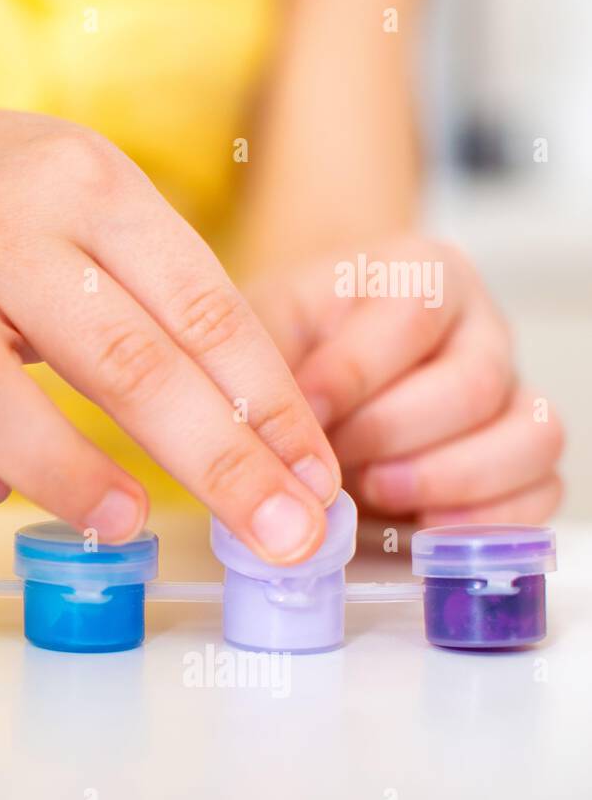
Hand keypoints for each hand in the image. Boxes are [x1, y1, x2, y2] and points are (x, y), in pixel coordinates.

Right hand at [0, 106, 339, 562]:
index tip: (315, 483)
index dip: (268, 405)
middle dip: (215, 461)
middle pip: (119, 357)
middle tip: (279, 536)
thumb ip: (173, 305)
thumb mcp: (106, 209)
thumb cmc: (20, 207)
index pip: (199, 308)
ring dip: (65, 472)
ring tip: (127, 522)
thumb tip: (269, 445)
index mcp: (87, 184)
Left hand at [248, 238, 563, 523]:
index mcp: (421, 273)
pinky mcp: (518, 460)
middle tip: (329, 460)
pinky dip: (479, 521)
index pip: (414, 313)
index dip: (354, 374)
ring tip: (372, 489)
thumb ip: (264, 370)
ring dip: (441, 480)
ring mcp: (510, 395)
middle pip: (475, 385)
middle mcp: (480, 329)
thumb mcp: (258, 337)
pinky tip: (414, 526)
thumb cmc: (283, 349)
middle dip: (389, 436)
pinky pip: (541, 494)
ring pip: (530, 437)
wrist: (301, 381)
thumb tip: (272, 436)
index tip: (304, 414)